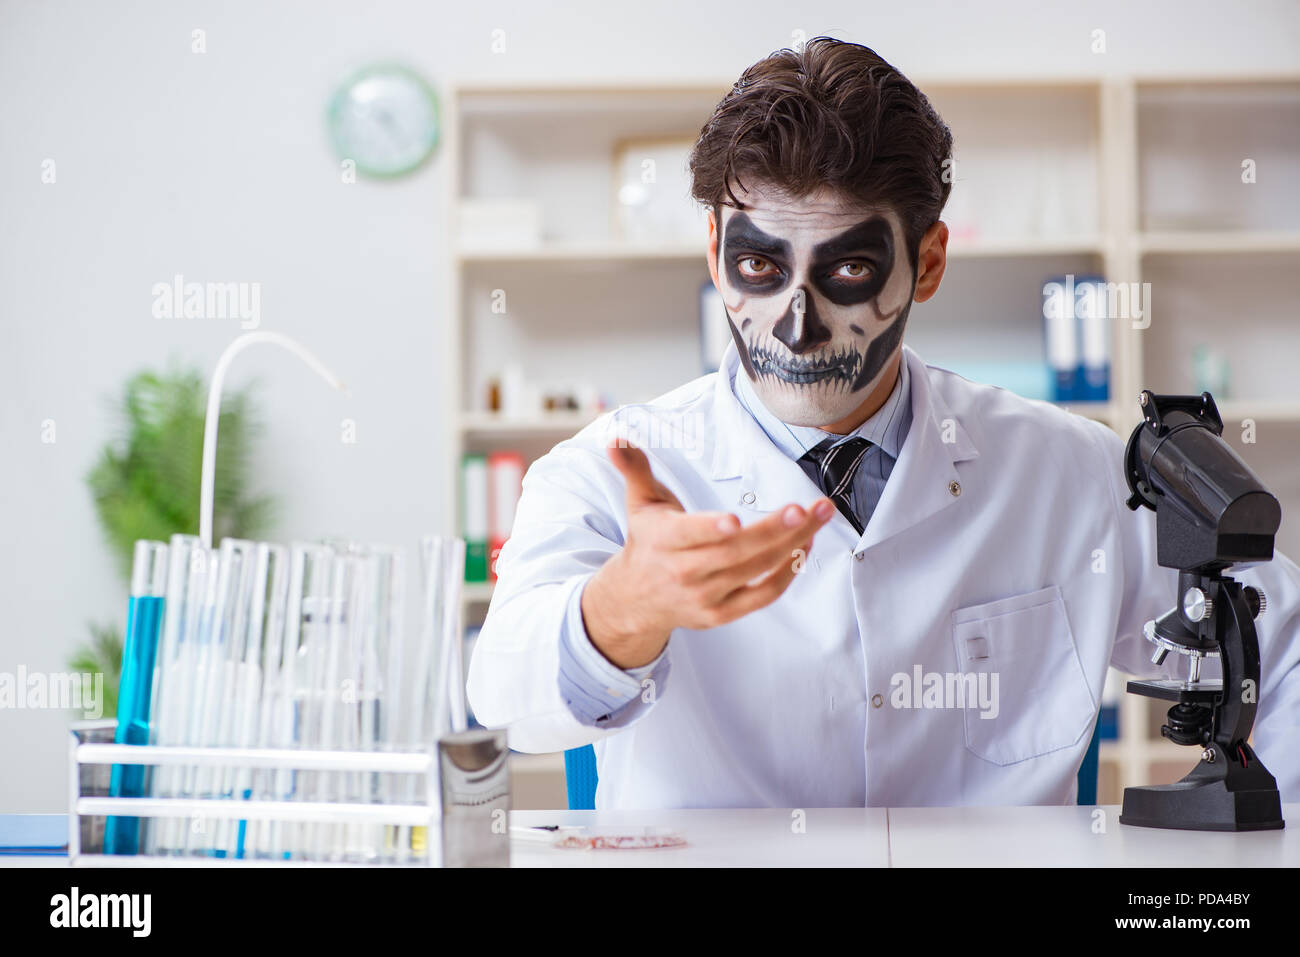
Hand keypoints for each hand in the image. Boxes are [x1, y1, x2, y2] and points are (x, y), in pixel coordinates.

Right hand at [580, 440, 835, 668]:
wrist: (637, 598)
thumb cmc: (647, 542)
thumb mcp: (639, 502)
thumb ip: (634, 468)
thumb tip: (616, 438)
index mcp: (662, 541)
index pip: (687, 536)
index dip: (710, 529)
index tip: (735, 520)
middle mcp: (684, 572)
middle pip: (734, 552)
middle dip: (774, 530)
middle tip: (807, 508)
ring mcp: (705, 596)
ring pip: (755, 571)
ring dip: (792, 544)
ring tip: (819, 516)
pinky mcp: (723, 613)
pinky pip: (762, 596)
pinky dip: (788, 573)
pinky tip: (805, 545)